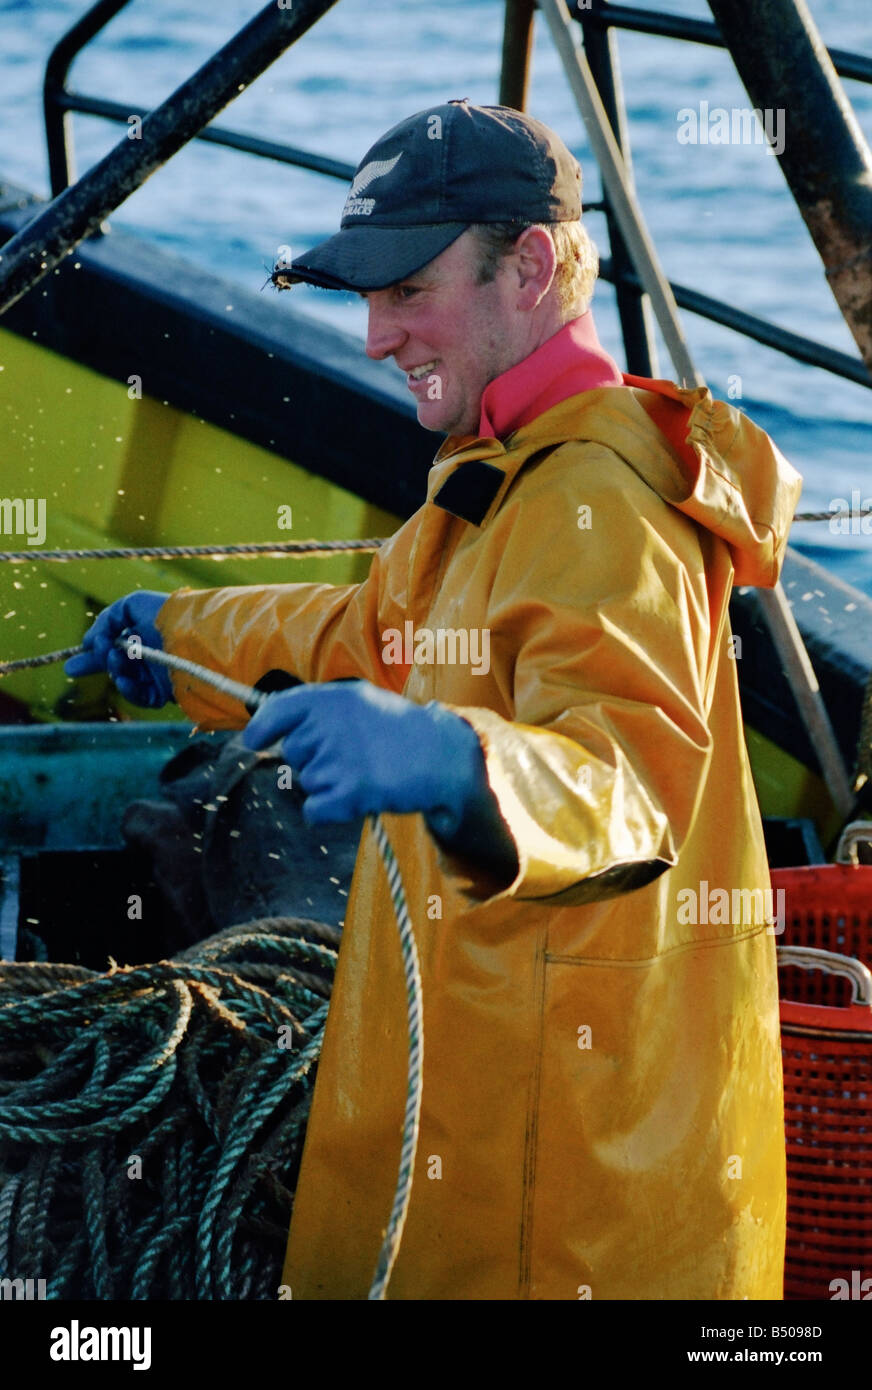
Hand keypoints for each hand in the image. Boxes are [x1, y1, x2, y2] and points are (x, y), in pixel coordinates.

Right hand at [64, 590, 173, 708]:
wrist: (192, 636)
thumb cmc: (165, 615)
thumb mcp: (132, 605)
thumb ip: (107, 619)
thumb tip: (89, 641)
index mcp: (146, 633)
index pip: (116, 643)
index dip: (95, 649)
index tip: (78, 651)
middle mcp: (152, 653)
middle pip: (118, 663)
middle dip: (94, 664)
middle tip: (71, 669)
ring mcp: (159, 674)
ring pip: (126, 679)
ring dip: (115, 671)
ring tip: (115, 661)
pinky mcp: (166, 692)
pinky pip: (142, 696)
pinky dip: (130, 690)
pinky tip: (123, 680)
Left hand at [242, 679, 487, 827]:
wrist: (443, 758)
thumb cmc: (399, 731)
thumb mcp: (360, 702)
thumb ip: (318, 709)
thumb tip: (265, 722)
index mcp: (333, 698)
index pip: (278, 709)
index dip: (262, 727)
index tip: (254, 739)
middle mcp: (330, 725)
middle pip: (293, 753)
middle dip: (314, 759)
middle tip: (354, 755)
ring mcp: (339, 759)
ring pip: (306, 782)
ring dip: (329, 784)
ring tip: (367, 772)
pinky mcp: (349, 792)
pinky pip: (314, 810)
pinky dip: (329, 811)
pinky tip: (359, 797)